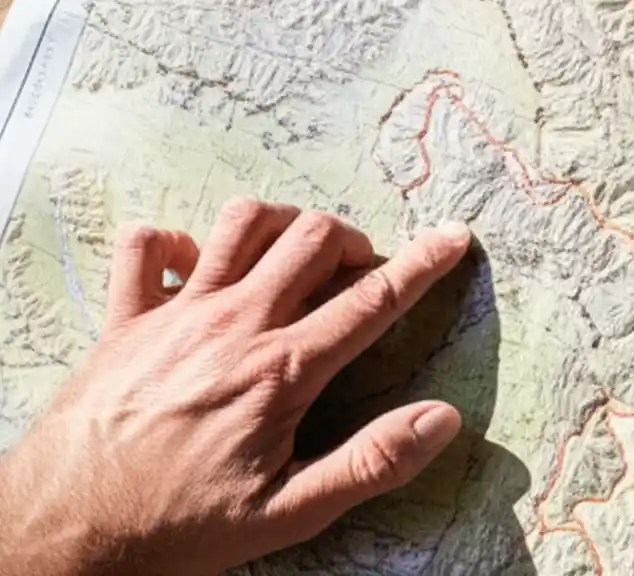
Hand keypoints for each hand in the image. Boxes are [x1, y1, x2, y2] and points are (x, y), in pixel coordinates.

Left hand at [0, 198, 471, 575]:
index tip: (453, 236)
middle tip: (361, 273)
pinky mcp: (124, 318)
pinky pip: (146, 244)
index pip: (370, 301)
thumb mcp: (287, 515)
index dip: (422, 263)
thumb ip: (370, 463)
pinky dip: (175, 241)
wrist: (61, 530)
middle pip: (311, 239)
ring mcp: (174, 314)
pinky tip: (195, 269)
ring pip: (241, 222)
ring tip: (295, 256)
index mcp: (281, 372)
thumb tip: (442, 419)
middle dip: (353, 240)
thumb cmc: (176, 529)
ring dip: (281, 224)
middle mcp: (233, 325)